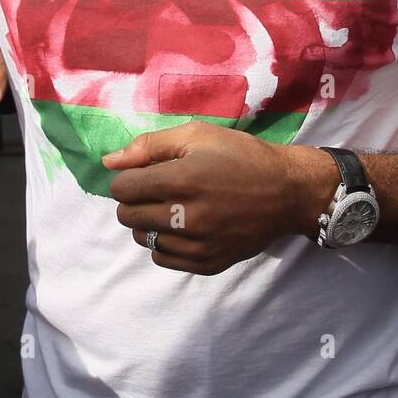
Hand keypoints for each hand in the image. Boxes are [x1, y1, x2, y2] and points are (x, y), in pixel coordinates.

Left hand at [104, 121, 327, 274]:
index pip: (122, 189)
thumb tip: (108, 162)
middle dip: (135, 199)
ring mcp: (198, 245)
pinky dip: (165, 242)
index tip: (146, 173)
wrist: (288, 192)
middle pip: (127, 215)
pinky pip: (163, 258)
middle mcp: (186, 217)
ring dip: (148, 221)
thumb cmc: (242, 156)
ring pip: (143, 238)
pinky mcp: (208, 263)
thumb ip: (149, 146)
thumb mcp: (198, 135)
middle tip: (159, 189)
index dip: (128, 177)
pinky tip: (182, 227)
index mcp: (182, 180)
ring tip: (172, 207)